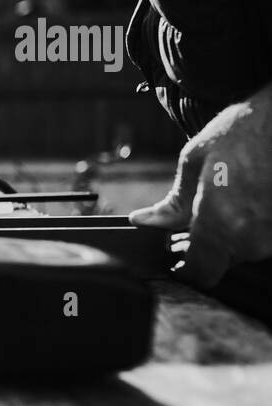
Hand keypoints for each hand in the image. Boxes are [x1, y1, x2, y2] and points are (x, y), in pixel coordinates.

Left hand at [129, 83, 271, 287]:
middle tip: (206, 209)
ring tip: (234, 192)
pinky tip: (253, 194)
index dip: (186, 269)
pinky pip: (265, 233)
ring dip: (235, 228)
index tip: (179, 256)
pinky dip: (256, 219)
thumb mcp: (195, 160)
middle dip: (209, 239)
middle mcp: (251, 238)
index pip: (200, 274)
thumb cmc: (246, 132)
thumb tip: (145, 221)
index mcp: (219, 224)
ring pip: (246, 246)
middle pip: (222, 259)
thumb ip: (173, 202)